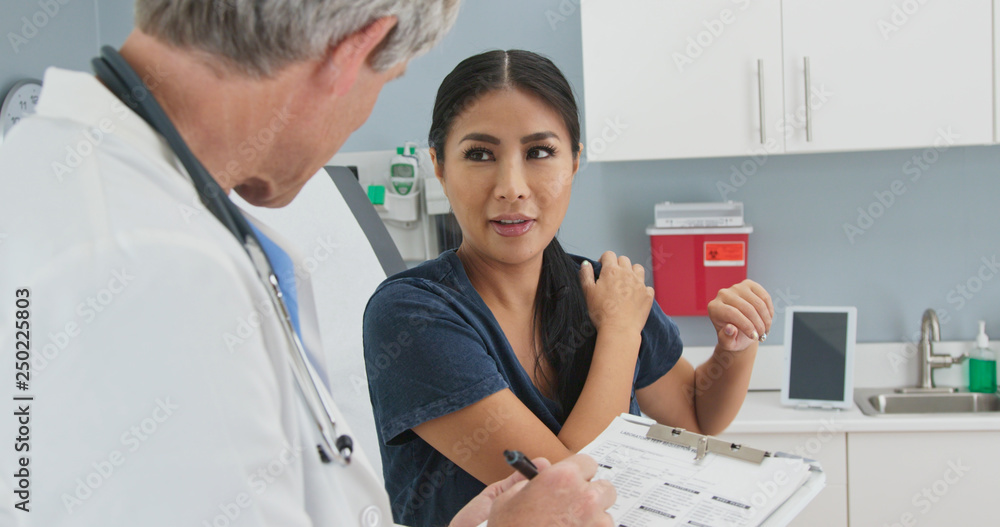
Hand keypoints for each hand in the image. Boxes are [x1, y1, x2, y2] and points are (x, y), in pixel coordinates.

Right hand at [462, 454, 614, 526]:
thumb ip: (531, 479)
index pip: (587, 462)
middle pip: (605, 487)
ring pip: (606, 513)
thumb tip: (542, 470)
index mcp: (563, 477)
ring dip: (593, 517)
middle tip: (574, 505)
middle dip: (592, 494)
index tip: (573, 480)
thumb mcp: (509, 497)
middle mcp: (584, 496)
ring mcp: (596, 522)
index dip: (579, 472)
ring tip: (570, 525)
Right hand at [579, 251, 654, 334]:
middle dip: (617, 265)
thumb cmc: (601, 312)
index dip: (604, 260)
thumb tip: (586, 263)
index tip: (601, 269)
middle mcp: (627, 273)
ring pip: (638, 268)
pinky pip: (647, 286)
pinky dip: (642, 289)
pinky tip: (635, 296)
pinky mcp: (648, 295)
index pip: (609, 255)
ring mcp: (640, 284)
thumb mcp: (587, 292)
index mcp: (611, 271)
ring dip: (632, 272)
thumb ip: (585, 275)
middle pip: (624, 260)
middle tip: (612, 277)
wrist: (619, 329)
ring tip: (626, 283)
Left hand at [707, 279, 773, 351]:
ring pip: (758, 303)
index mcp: (714, 307)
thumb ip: (726, 338)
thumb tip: (730, 329)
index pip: (732, 314)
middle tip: (762, 335)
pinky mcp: (749, 284)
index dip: (747, 326)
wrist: (739, 329)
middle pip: (747, 308)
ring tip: (765, 330)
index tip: (754, 337)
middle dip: (758, 324)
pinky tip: (768, 320)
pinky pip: (764, 297)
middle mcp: (723, 294)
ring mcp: (737, 287)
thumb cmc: (732, 337)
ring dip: (765, 319)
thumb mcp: (728, 343)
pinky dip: (769, 310)